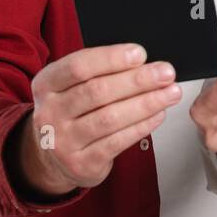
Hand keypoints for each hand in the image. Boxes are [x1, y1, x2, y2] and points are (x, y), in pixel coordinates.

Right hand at [19, 43, 180, 196]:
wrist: (53, 157)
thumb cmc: (72, 112)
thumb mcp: (72, 87)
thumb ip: (99, 72)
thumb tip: (144, 62)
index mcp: (46, 85)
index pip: (78, 66)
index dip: (111, 58)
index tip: (140, 53)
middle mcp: (49, 113)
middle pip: (98, 91)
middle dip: (137, 80)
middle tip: (166, 73)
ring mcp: (63, 141)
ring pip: (110, 118)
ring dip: (147, 103)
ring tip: (170, 93)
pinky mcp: (81, 163)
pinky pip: (118, 141)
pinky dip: (143, 126)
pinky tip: (158, 114)